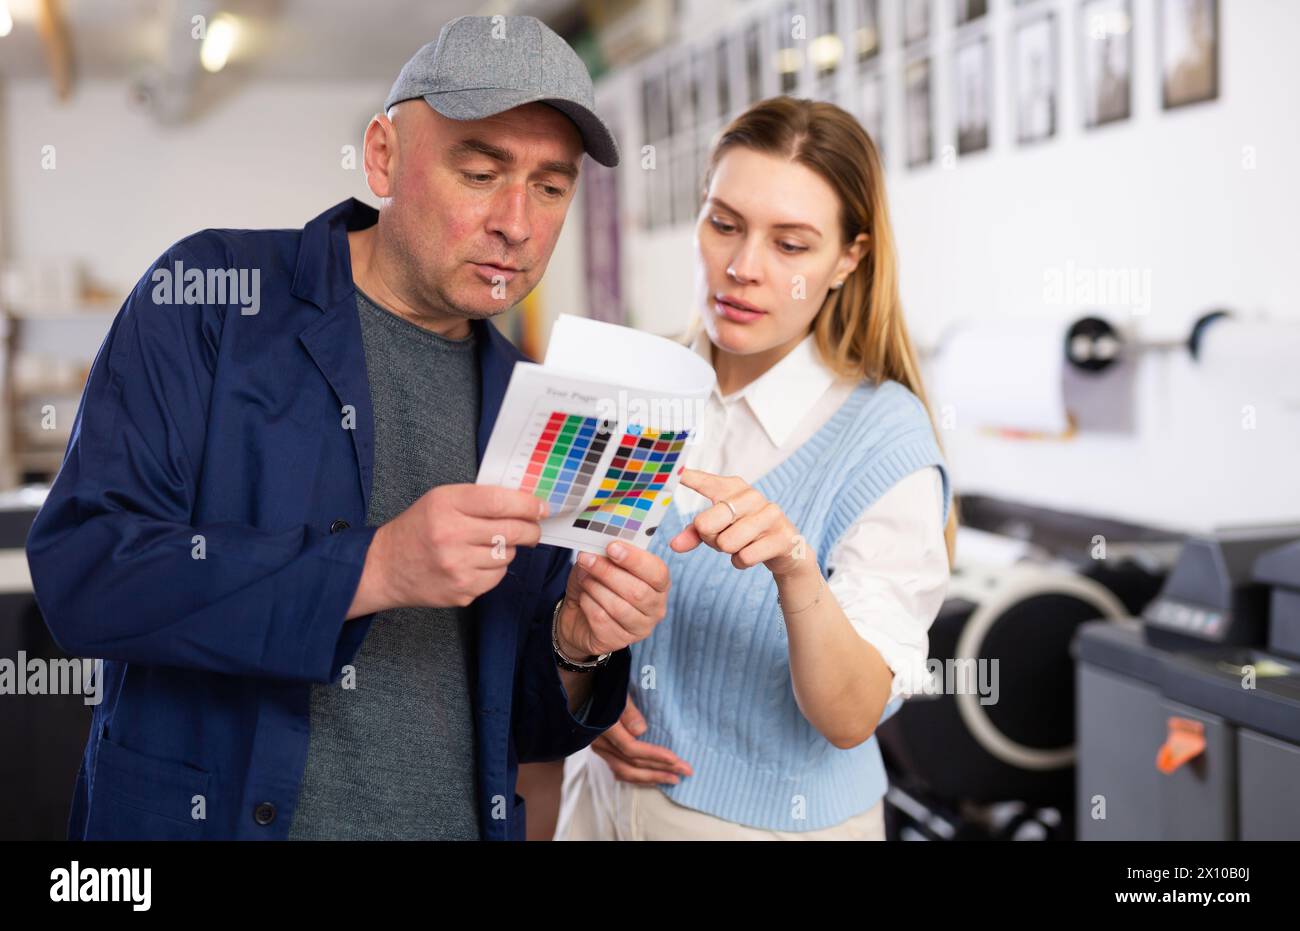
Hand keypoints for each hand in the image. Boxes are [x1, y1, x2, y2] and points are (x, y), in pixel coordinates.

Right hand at [349, 484, 545, 616]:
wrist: (385, 567)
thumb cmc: (418, 528)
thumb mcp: (440, 499)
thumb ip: (478, 498)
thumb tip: (524, 502)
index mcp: (446, 505)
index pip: (500, 501)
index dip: (528, 504)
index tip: (541, 507)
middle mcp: (451, 535)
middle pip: (512, 530)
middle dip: (531, 529)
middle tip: (533, 528)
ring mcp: (456, 567)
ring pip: (508, 555)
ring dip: (508, 549)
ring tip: (489, 544)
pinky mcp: (461, 590)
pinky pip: (496, 577)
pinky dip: (495, 569)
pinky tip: (477, 562)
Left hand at [555, 540, 669, 659]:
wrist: (579, 617)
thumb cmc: (597, 586)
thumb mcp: (602, 564)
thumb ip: (605, 554)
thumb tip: (599, 547)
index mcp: (659, 584)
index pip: (657, 572)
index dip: (635, 559)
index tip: (612, 547)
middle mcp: (656, 607)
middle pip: (637, 591)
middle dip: (608, 572)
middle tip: (587, 559)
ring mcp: (641, 628)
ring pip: (619, 607)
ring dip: (595, 588)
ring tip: (584, 578)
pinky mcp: (621, 641)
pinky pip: (602, 619)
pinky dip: (588, 604)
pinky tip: (584, 598)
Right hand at [591, 695, 692, 784]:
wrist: (587, 690)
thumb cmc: (606, 687)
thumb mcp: (619, 693)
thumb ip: (629, 710)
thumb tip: (641, 730)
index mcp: (604, 728)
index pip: (632, 749)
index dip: (654, 755)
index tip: (676, 759)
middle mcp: (599, 743)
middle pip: (631, 765)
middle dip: (660, 770)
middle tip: (685, 771)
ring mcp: (599, 749)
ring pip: (625, 772)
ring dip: (651, 777)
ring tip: (673, 779)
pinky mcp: (603, 751)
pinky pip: (620, 770)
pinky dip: (638, 777)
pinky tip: (653, 778)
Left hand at [669, 468, 811, 578]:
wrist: (786, 548)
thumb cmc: (745, 533)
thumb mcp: (719, 529)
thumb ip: (695, 534)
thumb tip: (674, 545)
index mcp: (733, 487)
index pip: (705, 482)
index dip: (687, 477)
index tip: (673, 470)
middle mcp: (752, 496)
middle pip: (705, 523)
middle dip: (709, 539)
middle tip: (723, 538)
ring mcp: (770, 514)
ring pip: (725, 543)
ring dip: (728, 552)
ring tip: (741, 544)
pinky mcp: (782, 536)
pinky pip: (744, 557)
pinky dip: (741, 562)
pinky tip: (752, 554)